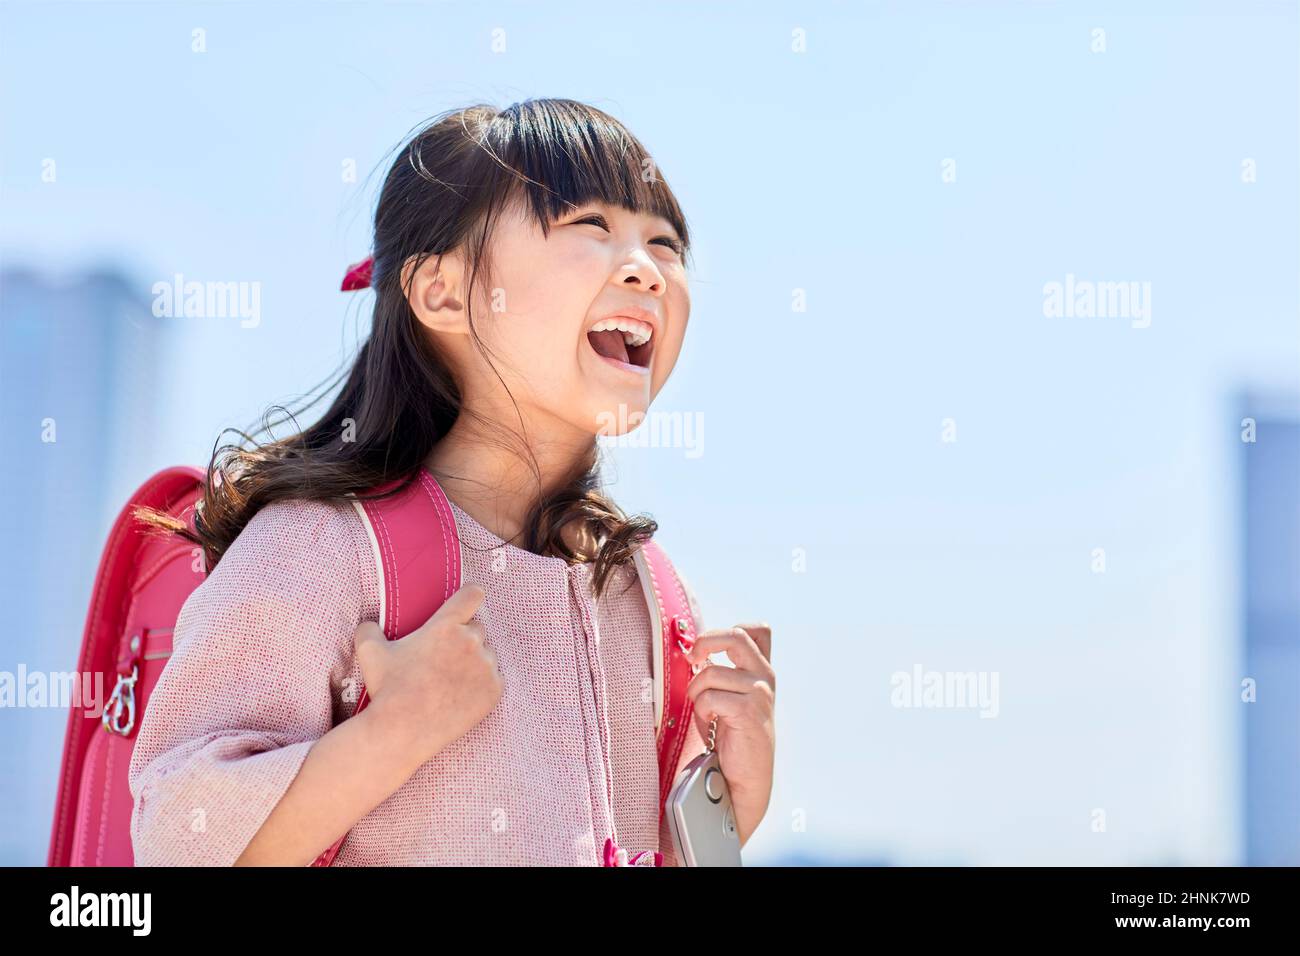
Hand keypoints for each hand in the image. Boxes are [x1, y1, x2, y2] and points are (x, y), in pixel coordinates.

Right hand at [352, 582, 502, 764]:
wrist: (404, 731)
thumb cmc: (388, 690)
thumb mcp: (370, 653)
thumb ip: (369, 630)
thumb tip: (369, 624)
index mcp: (446, 626)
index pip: (472, 594)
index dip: (470, 596)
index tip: (467, 603)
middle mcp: (471, 641)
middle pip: (477, 629)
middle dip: (463, 639)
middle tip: (444, 659)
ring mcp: (486, 666)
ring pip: (486, 655)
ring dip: (474, 663)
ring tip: (450, 683)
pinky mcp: (495, 690)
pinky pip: (494, 679)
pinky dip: (482, 686)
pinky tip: (461, 696)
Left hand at [685, 623, 774, 846]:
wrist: (744, 777)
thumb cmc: (732, 737)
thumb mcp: (731, 697)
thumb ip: (723, 674)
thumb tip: (694, 652)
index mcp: (762, 670)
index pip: (757, 630)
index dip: (726, 630)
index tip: (705, 648)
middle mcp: (765, 676)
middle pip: (735, 636)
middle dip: (705, 642)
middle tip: (692, 658)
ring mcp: (760, 693)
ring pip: (711, 673)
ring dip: (697, 692)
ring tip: (705, 713)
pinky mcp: (749, 711)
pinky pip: (709, 698)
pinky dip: (701, 711)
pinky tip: (710, 725)